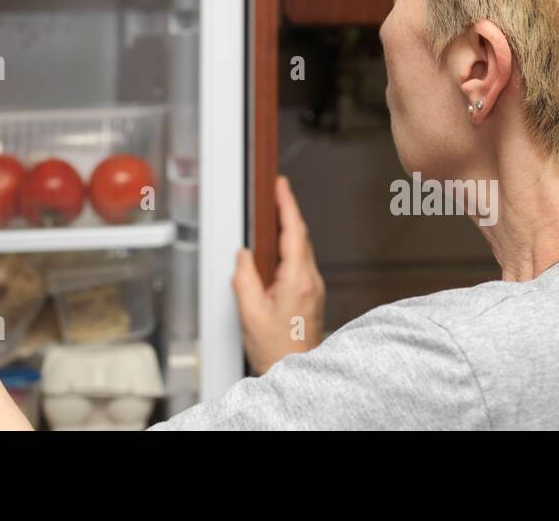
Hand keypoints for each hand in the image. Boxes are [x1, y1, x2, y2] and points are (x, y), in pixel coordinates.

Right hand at [232, 176, 325, 374]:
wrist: (296, 372)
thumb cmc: (275, 349)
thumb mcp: (249, 312)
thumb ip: (244, 278)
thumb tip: (243, 255)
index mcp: (297, 280)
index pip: (294, 232)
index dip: (287, 205)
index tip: (281, 186)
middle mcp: (311, 281)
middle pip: (301, 238)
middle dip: (288, 213)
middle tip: (276, 193)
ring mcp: (315, 289)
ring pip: (303, 250)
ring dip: (290, 231)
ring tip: (275, 215)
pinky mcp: (313, 296)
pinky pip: (302, 264)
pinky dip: (291, 249)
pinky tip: (278, 250)